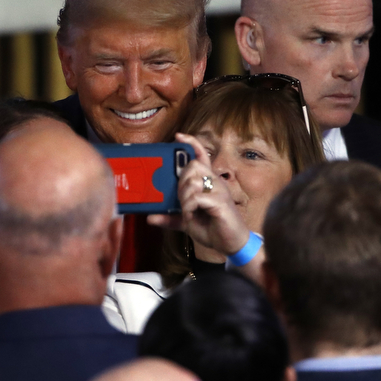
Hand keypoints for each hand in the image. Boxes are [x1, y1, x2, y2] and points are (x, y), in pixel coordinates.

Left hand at [148, 133, 248, 255]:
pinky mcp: (221, 202)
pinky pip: (197, 198)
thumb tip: (150, 217)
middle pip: (193, 166)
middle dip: (181, 182)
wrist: (231, 244)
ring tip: (187, 210)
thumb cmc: (213, 228)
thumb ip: (170, 218)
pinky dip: (189, 208)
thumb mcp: (187, 222)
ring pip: (193, 181)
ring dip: (184, 197)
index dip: (191, 144)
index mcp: (208, 182)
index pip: (202, 156)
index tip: (178, 136)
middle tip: (181, 200)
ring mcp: (219, 191)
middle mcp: (215, 182)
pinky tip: (191, 216)